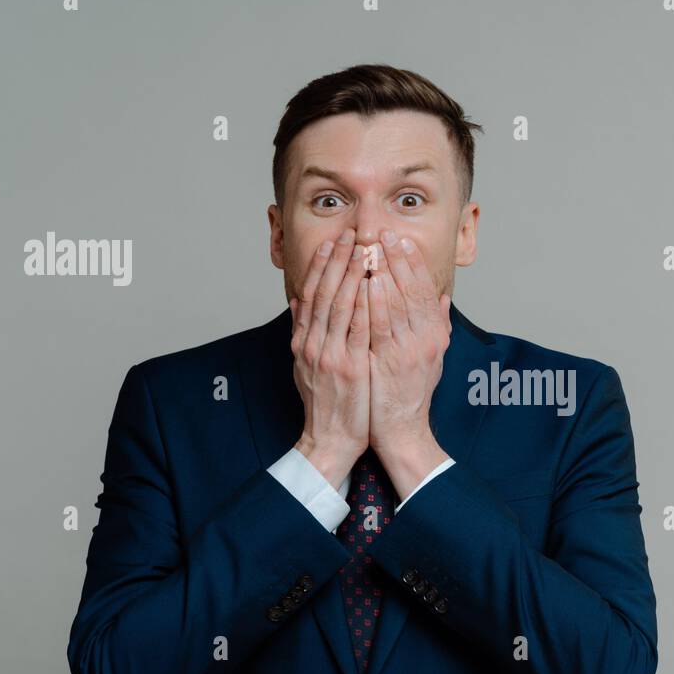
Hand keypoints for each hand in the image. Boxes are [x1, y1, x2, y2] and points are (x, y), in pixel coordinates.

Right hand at [289, 226, 370, 489]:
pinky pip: (359, 329)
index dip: (321, 266)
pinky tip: (374, 285)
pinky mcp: (349, 367)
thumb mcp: (305, 366)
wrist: (329, 439)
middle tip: (351, 234)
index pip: (311, 294)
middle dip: (338, 261)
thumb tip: (299, 302)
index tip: (332, 243)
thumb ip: (304, 332)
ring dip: (353, 275)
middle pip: (325, 293)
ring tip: (364, 250)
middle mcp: (313, 344)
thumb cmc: (324, 404)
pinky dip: (366, 304)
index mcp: (304, 342)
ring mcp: (330, 355)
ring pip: (341, 306)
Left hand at [366, 229, 451, 499]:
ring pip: (396, 303)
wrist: (401, 432)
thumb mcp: (432, 359)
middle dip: (397, 260)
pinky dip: (374, 301)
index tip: (401, 240)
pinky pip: (379, 326)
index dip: (413, 264)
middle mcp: (425, 341)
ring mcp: (407, 351)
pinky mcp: (387, 363)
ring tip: (373, 248)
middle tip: (385, 234)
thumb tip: (442, 300)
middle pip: (412, 291)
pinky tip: (366, 281)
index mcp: (434, 336)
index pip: (425, 290)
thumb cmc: (410, 395)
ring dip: (384, 272)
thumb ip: (436, 327)